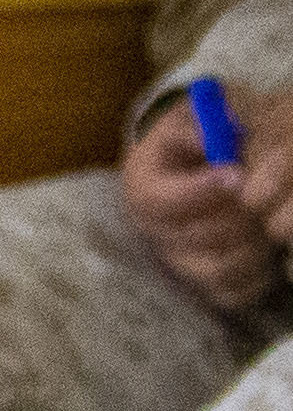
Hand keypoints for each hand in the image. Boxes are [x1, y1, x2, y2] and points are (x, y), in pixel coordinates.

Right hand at [121, 80, 292, 310]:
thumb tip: (215, 138)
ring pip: (217, 269)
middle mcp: (152, 230)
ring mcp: (177, 260)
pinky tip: (266, 250)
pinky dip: (257, 276)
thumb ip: (203, 123)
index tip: (236, 173)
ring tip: (267, 221)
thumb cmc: (197, 137)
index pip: (161, 200)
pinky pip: (232, 293)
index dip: (201, 190)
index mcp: (143, 188)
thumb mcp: (194, 116)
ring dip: (252, 245)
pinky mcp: (202, 283)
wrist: (193, 165)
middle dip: (239, 216)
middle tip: (263, 195)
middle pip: (196, 236)